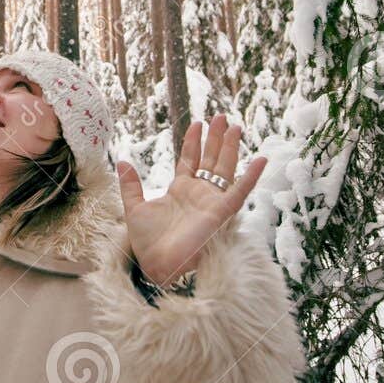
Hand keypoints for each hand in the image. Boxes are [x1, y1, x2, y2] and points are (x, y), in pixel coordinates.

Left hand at [116, 114, 266, 286]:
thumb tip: (122, 161)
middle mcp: (199, 194)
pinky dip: (251, 176)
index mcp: (180, 191)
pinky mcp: (221, 213)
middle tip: (222, 116)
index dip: (194, 141)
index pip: (190, 160)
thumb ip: (131, 185)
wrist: (157, 266)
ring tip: (235, 126)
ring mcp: (211, 202)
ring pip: (225, 169)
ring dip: (231, 148)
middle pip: (211, 160)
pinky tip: (260, 159)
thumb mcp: (134, 208)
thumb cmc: (147, 244)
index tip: (197, 122)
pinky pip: (239, 192)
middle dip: (216, 138)